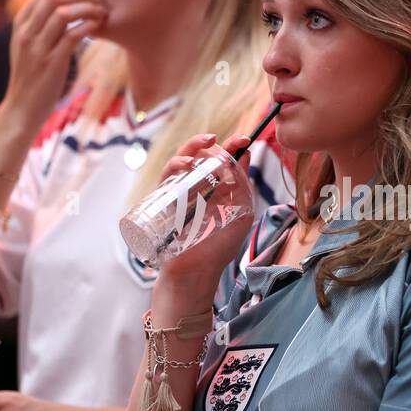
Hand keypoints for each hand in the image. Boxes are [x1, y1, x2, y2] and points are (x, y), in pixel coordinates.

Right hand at [4, 0, 105, 124]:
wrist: (22, 108)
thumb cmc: (30, 76)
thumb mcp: (26, 45)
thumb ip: (35, 19)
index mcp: (20, 28)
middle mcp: (26, 35)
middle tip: (98, 1)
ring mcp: (38, 49)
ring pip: (63, 15)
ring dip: (87, 9)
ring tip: (102, 13)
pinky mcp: (52, 64)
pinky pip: (72, 36)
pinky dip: (88, 27)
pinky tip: (97, 27)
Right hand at [152, 133, 255, 287]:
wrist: (195, 272)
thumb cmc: (218, 248)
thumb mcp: (240, 215)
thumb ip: (243, 187)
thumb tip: (246, 155)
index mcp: (218, 191)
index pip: (222, 162)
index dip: (231, 147)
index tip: (243, 138)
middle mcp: (198, 189)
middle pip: (197, 157)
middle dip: (205, 143)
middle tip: (215, 139)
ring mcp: (179, 194)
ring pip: (180, 161)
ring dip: (189, 150)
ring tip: (200, 152)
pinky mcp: (164, 201)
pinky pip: (167, 176)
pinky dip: (175, 165)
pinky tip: (186, 165)